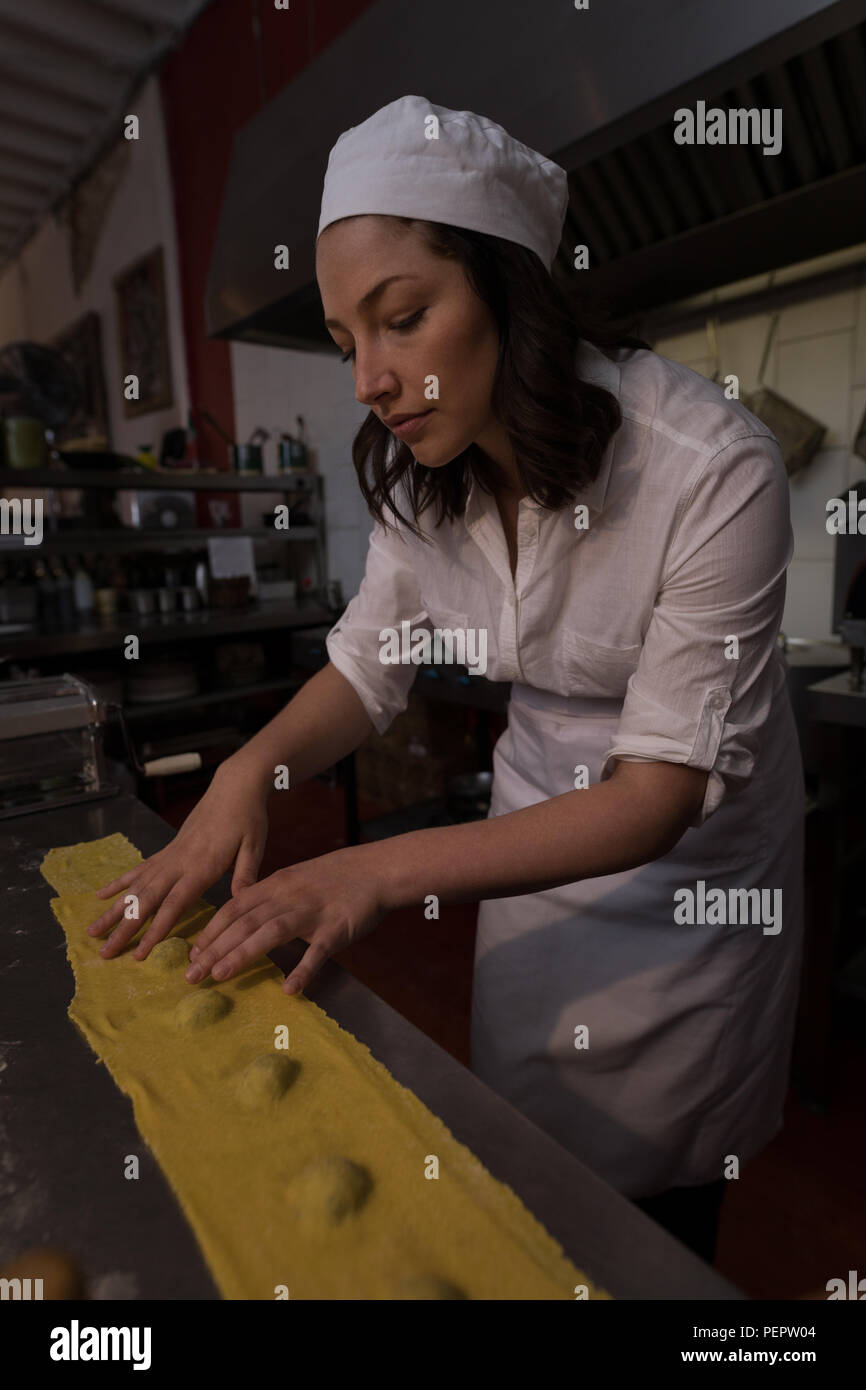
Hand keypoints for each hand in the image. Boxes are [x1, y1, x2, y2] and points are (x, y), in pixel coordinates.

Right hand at [86, 757, 268, 958]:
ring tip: (92, 931)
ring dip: (113, 910)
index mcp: (201, 866)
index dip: (155, 930)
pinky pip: (138, 869)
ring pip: (136, 887)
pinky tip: (100, 896)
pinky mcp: (167, 850)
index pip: (173, 904)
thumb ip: (245, 875)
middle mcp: (179, 863)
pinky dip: (119, 883)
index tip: (138, 953)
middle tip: (104, 953)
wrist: (233, 788)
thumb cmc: (248, 819)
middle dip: (124, 929)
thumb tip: (241, 903)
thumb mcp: (254, 846)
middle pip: (146, 901)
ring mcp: (169, 856)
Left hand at [183, 844, 388, 994]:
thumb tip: (237, 919)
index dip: (211, 931)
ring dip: (243, 954)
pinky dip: (303, 969)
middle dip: (215, 949)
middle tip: (192, 975)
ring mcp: (312, 913)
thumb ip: (266, 898)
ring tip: (220, 977)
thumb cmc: (332, 879)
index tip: (192, 954)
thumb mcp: (292, 879)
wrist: (374, 870)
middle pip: (245, 923)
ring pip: (271, 932)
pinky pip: (317, 951)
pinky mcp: (336, 929)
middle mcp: (288, 897)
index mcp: (275, 885)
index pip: (234, 908)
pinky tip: (289, 989)